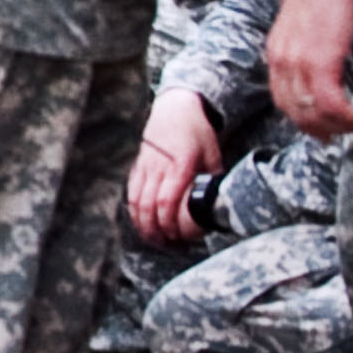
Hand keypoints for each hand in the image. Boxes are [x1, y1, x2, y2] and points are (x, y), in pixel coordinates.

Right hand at [128, 88, 221, 243]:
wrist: (176, 107)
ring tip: (152, 238)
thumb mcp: (213, 153)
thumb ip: (213, 178)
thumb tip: (221, 202)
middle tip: (165, 244)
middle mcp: (159, 166)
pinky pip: (131, 190)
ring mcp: (145, 165)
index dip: (168, 223)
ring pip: (136, 200)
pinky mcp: (138, 164)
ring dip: (142, 222)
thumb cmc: (197, 131)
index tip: (176, 237)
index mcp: (180, 165)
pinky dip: (134, 209)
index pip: (166, 201)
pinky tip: (141, 221)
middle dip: (155, 229)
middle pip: (148, 205)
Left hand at [265, 0, 352, 135]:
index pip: (283, 98)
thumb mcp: (310, 23)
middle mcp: (281, 59)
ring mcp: (297, 62)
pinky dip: (350, 117)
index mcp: (277, 50)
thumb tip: (332, 66)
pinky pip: (331, 104)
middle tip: (346, 136)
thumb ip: (312, 46)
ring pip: (314, 113)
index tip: (325, 129)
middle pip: (295, 112)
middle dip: (321, 130)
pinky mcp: (319, 61)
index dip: (304, 119)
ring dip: (340, 127)